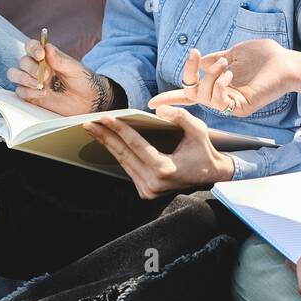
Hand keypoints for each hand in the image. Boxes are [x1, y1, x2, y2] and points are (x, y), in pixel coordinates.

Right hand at [7, 36, 113, 114]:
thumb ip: (60, 60)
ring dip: (26, 79)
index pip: (31, 46)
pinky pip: (19, 91)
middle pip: (22, 62)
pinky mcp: (31, 95)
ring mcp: (32, 81)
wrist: (88, 101)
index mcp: (46, 56)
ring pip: (15, 75)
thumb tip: (47, 47)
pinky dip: (29, 92)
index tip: (40, 55)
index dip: (33, 48)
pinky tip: (43, 94)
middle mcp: (36, 67)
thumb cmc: (83, 80)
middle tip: (46, 75)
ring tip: (42, 85)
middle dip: (32, 68)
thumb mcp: (74, 68)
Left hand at [84, 106, 234, 198]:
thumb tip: (158, 109)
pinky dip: (119, 154)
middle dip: (105, 137)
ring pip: (123, 162)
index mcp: (164, 169)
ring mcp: (148, 190)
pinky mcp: (146, 192)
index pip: (136, 145)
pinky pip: (128, 169)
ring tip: (95, 130)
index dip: (120, 129)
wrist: (211, 176)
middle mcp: (153, 183)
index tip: (106, 118)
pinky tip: (109, 142)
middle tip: (89, 123)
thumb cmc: (204, 152)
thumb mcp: (198, 130)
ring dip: (109, 145)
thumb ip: (180, 116)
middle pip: (123, 155)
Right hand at [148, 40, 300, 115]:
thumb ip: (214, 59)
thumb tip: (198, 62)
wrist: (286, 62)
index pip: (189, 94)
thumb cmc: (264, 56)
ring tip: (224, 63)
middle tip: (194, 54)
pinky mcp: (241, 107)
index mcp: (218, 84)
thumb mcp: (234, 52)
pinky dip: (219, 85)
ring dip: (208, 76)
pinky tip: (229, 73)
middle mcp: (222, 97)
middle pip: (191, 93)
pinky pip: (219, 101)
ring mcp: (231, 104)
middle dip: (188, 73)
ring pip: (203, 96)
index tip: (151, 103)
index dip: (170, 99)